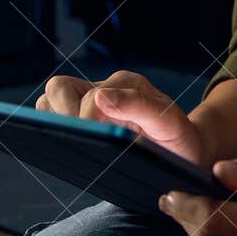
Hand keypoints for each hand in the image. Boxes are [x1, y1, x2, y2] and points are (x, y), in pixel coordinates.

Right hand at [36, 70, 207, 167]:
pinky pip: (54, 117)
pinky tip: (69, 148)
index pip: (87, 95)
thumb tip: (98, 98)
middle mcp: (106, 89)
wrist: (186, 151)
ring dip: (55, 121)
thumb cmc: (178, 138)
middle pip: (59, 88)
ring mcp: (92, 103)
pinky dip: (53, 128)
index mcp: (127, 85)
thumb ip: (140, 106)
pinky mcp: (84, 119)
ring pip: (51, 100)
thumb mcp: (169, 123)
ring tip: (75, 144)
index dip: (85, 118)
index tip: (94, 138)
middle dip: (62, 114)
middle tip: (81, 140)